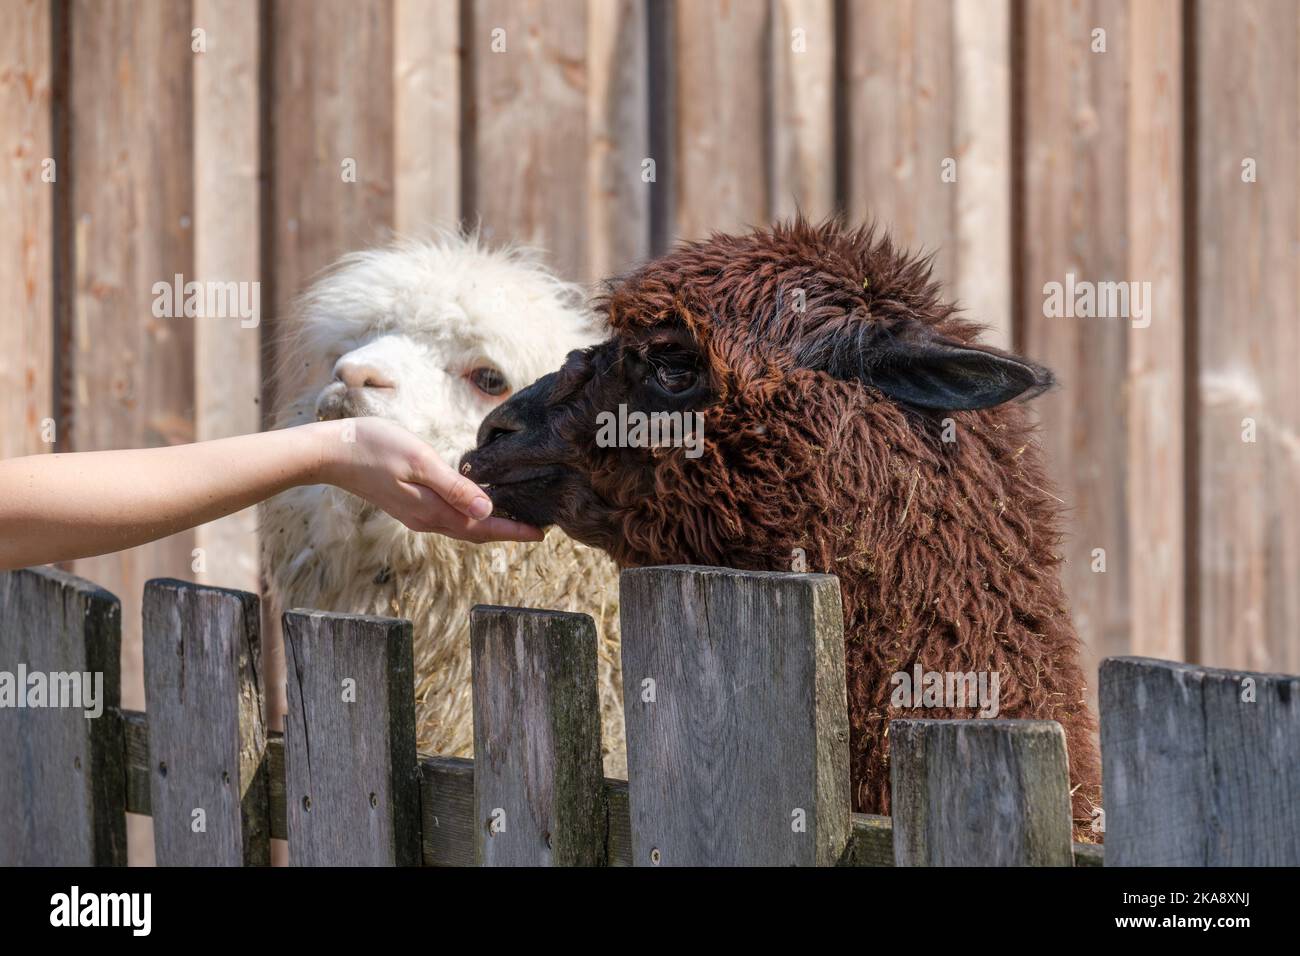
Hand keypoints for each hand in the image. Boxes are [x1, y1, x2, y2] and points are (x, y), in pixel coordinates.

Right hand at [313, 417, 543, 543]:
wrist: (331, 452)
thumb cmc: (376, 448)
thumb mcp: (421, 462)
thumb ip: (455, 488)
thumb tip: (488, 510)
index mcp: (433, 511)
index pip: (482, 527)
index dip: (513, 531)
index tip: (541, 534)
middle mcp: (426, 518)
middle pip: (475, 532)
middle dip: (506, 531)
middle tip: (536, 530)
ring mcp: (415, 513)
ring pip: (460, 526)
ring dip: (487, 525)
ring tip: (513, 519)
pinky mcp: (406, 503)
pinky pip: (446, 516)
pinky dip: (467, 515)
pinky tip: (474, 505)